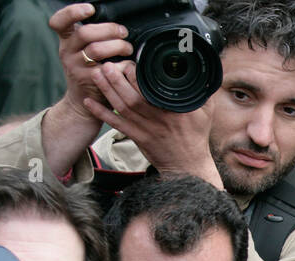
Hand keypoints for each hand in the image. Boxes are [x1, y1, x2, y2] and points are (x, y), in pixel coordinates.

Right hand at [50, 3, 131, 124]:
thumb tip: (113, 24)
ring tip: (128, 48)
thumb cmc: (88, 71)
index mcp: (66, 40)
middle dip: (109, 29)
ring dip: (118, 46)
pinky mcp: (89, 81)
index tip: (90, 9)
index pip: (59, 22)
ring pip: (97, 49)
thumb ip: (91, 36)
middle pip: (85, 32)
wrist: (82, 101)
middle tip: (123, 32)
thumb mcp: (82, 50)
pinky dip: (123, 64)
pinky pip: (109, 69)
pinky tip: (129, 65)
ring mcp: (76, 67)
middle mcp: (67, 52)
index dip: (72, 12)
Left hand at [84, 61, 219, 186]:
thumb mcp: (206, 112)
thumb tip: (203, 71)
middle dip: (117, 77)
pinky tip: (89, 102)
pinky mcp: (137, 138)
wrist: (189, 165)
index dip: (138, 72)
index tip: (130, 62)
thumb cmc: (196, 136)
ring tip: (97, 74)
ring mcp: (146, 128)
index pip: (153, 86)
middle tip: (107, 63)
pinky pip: (116, 124)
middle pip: (132, 94)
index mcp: (174, 108)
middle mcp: (158, 117)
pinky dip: (101, 113)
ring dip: (107, 90)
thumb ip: (202, 90)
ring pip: (121, 106)